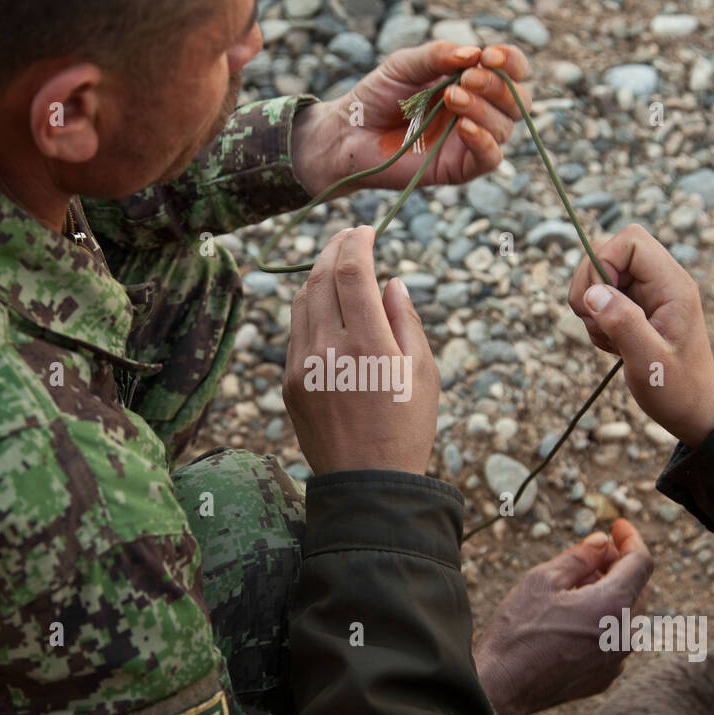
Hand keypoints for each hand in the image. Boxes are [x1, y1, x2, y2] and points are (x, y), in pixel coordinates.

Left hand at [283, 226, 438, 474]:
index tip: (366, 230)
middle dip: (333, 248)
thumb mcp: (424, 374)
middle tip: (349, 235)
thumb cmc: (407, 430)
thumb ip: (406, 321)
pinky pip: (294, 331)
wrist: (367, 484)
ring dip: (316, 274)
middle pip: (319, 277)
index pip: (351, 271)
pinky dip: (307, 307)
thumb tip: (391, 281)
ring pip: (300, 301)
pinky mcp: (289, 383)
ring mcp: (302, 366)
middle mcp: (328, 350)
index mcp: (368, 345)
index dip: (356, 242)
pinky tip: (323, 304)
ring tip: (335, 263)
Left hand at [291, 42, 533, 195]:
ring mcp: (471, 141)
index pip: (511, 71)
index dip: (511, 62)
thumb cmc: (377, 97)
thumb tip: (474, 54)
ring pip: (505, 127)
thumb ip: (437, 55)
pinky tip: (465, 127)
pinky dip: (485, 142)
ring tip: (451, 98)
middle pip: (518, 100)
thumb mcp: (404, 65)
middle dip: (498, 86)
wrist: (349, 133)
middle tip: (466, 79)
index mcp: (472, 82)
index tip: (490, 55)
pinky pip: (490, 159)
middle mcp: (479, 111)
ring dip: (484, 108)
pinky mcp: (459, 168)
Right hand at [474, 520, 653, 714]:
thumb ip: (580, 557)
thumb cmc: (518, 631)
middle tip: (589, 556)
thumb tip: (602, 542)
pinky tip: (572, 620)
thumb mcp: (543, 580)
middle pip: (639, 587)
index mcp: (613, 604)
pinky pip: (615, 639)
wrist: (503, 688)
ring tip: (574, 588)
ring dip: (610, 594)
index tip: (618, 526)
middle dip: (619, 566)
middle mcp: (625, 633)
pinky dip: (604, 621)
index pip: (641, 561)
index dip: (632, 538)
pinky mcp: (605, 676)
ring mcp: (618, 659)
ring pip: (628, 614)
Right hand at [568, 224, 713, 447]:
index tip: (603, 300)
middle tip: (596, 320)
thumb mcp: (650, 362)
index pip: (631, 240)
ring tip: (609, 339)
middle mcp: (660, 282)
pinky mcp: (634, 308)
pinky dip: (595, 319)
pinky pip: (600, 297)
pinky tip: (613, 344)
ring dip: (590, 305)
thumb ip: (624, 323)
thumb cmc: (678, 389)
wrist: (693, 410)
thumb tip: (593, 294)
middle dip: (589, 284)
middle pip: (608, 251)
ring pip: (599, 275)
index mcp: (672, 285)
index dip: (604, 262)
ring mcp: (646, 294)